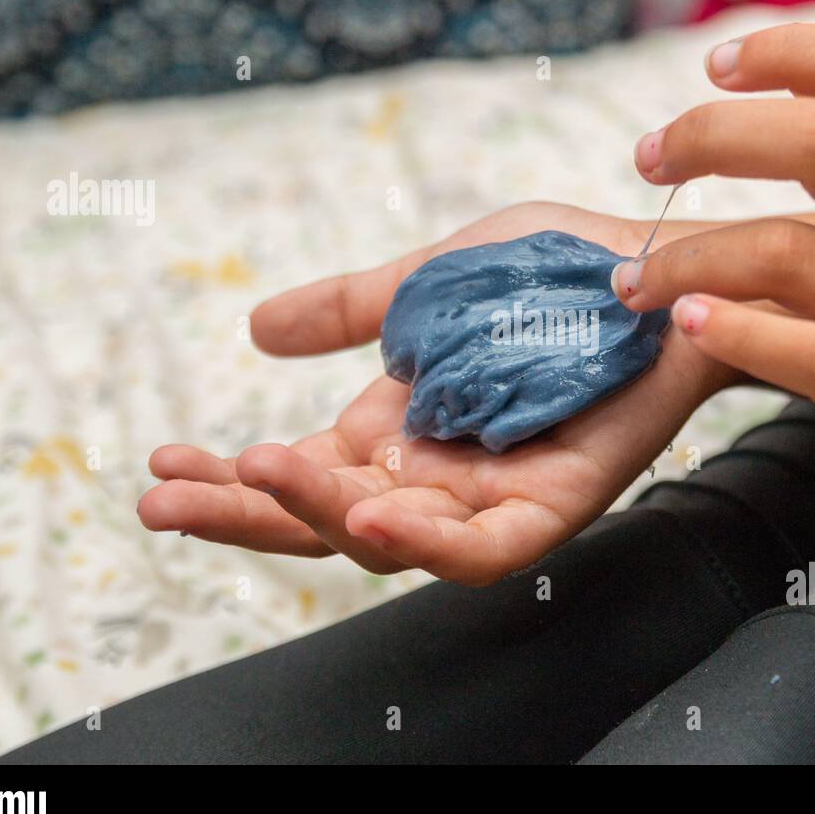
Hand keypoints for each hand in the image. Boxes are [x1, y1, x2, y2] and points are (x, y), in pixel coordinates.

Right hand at [138, 202, 737, 583]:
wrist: (658, 266)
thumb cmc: (551, 273)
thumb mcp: (428, 281)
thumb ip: (350, 309)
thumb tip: (255, 330)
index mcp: (395, 432)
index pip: (295, 475)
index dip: (226, 480)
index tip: (157, 465)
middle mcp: (433, 476)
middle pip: (323, 521)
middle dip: (242, 514)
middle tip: (162, 501)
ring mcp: (491, 498)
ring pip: (389, 542)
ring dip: (316, 514)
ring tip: (256, 474)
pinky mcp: (555, 505)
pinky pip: (486, 548)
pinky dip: (429, 540)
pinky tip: (371, 515)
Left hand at [614, 24, 814, 531]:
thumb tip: (700, 127)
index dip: (797, 50)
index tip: (716, 63)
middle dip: (717, 136)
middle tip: (648, 157)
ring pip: (793, 255)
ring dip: (689, 258)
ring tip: (635, 280)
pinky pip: (810, 353)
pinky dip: (733, 331)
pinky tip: (685, 318)